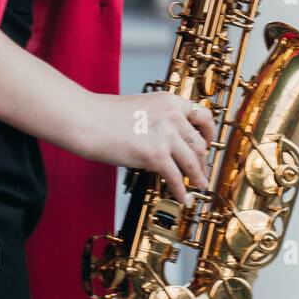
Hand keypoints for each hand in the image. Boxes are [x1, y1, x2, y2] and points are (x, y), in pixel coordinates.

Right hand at [81, 91, 216, 204]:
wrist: (88, 120)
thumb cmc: (106, 115)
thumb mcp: (143, 106)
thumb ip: (160, 118)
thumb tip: (170, 140)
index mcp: (170, 101)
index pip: (203, 116)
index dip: (210, 134)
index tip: (209, 144)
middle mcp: (173, 116)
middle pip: (199, 143)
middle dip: (203, 161)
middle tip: (202, 171)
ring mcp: (166, 135)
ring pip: (192, 162)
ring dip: (197, 177)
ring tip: (199, 186)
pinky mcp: (156, 155)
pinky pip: (176, 177)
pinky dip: (181, 190)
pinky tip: (182, 197)